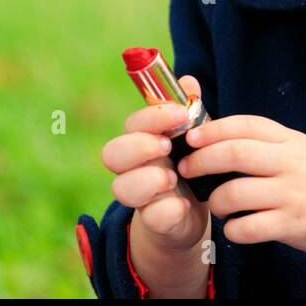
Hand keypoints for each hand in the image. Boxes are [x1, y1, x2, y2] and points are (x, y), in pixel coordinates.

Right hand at [101, 75, 208, 250]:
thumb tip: (188, 82)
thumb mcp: (193, 136)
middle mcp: (132, 168)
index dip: (152, 117)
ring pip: (121, 188)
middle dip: (139, 146)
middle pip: (111, 153)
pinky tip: (184, 205)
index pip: (132, 124)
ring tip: (174, 178)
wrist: (193, 211)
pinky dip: (168, 210)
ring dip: (149, 179)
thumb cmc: (189, 164)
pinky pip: (151, 218)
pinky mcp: (154, 223)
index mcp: (141, 142)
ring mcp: (140, 197)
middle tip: (167, 146)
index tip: (181, 114)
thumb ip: (189, 109)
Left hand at [176, 114, 305, 262]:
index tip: (191, 137)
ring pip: (235, 193)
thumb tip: (217, 138)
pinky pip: (248, 228)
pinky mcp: (292, 225)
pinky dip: (233, 230)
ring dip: (215, 201)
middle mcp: (291, 163)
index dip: (213, 129)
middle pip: (235, 153)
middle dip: (202, 160)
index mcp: (291, 141)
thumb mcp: (300, 152)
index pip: (246, 125)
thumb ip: (267, 144)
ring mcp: (292, 194)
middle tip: (186, 169)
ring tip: (215, 205)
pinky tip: (235, 228)